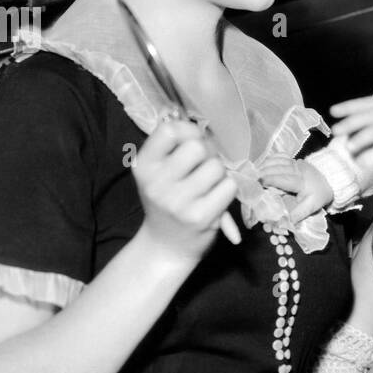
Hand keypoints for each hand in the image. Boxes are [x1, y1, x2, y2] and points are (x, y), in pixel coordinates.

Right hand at [133, 117, 238, 260]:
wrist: (166, 246)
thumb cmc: (168, 201)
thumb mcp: (157, 174)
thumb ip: (174, 149)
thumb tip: (201, 125)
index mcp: (143, 167)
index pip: (169, 130)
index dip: (188, 130)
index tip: (192, 141)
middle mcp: (156, 183)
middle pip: (197, 146)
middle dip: (208, 152)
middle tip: (205, 164)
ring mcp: (178, 202)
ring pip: (216, 166)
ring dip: (219, 172)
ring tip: (209, 184)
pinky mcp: (201, 217)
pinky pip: (229, 186)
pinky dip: (228, 189)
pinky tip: (216, 198)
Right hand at [258, 154, 333, 222]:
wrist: (330, 181)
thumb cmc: (319, 194)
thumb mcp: (311, 207)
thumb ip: (297, 214)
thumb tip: (283, 224)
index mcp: (301, 181)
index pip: (284, 179)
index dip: (271, 179)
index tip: (259, 181)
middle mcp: (297, 170)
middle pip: (277, 168)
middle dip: (263, 172)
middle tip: (251, 179)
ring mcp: (295, 163)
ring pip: (277, 161)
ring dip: (264, 166)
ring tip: (254, 173)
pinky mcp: (293, 160)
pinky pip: (279, 156)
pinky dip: (270, 160)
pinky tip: (262, 165)